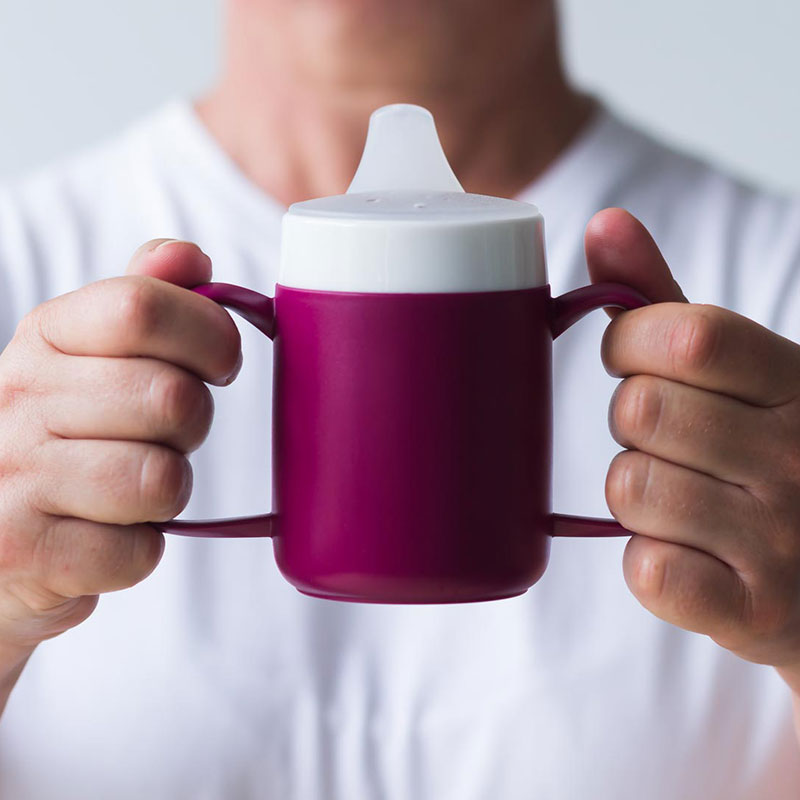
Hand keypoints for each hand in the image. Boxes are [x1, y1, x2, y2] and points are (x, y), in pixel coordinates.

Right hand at [0, 240, 239, 655]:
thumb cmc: (64, 437)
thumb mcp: (90, 358)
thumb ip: (142, 301)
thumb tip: (191, 257)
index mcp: (44, 336)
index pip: (141, 306)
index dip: (208, 334)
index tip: (221, 364)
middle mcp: (18, 396)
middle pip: (172, 398)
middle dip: (192, 425)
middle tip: (162, 437)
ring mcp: (13, 477)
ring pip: (162, 478)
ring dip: (167, 491)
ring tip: (131, 488)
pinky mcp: (24, 554)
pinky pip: (139, 551)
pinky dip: (140, 550)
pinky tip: (105, 534)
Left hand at [586, 208, 799, 676]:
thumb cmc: (770, 458)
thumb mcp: (740, 372)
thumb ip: (667, 300)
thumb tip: (603, 223)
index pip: (688, 335)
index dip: (631, 343)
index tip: (633, 359)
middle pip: (642, 410)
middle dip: (631, 421)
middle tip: (664, 439)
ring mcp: (784, 540)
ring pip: (631, 487)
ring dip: (634, 492)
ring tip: (678, 498)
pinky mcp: (756, 612)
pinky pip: (650, 569)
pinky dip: (649, 560)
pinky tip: (685, 556)